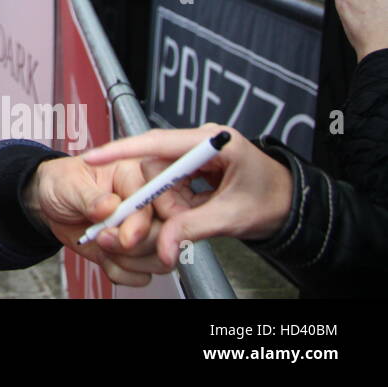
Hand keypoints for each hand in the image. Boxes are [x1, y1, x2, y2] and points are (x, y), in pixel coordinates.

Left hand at [24, 153, 177, 285]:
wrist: (50, 204)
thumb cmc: (63, 183)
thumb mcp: (69, 184)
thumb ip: (90, 197)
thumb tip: (109, 206)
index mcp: (136, 177)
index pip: (155, 202)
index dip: (143, 224)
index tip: (126, 238)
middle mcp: (146, 205)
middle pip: (164, 235)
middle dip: (131, 246)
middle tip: (102, 238)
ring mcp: (144, 231)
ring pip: (159, 260)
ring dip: (126, 261)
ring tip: (100, 244)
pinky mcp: (135, 253)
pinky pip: (141, 276)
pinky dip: (121, 272)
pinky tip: (104, 257)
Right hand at [80, 125, 292, 267]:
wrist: (294, 207)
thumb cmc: (273, 201)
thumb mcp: (231, 217)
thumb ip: (192, 228)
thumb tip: (163, 245)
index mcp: (212, 141)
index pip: (157, 142)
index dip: (122, 150)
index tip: (94, 157)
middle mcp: (200, 142)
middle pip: (155, 164)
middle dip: (154, 195)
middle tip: (161, 220)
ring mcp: (196, 155)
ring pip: (161, 178)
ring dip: (167, 204)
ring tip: (191, 219)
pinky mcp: (195, 168)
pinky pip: (171, 185)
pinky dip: (174, 205)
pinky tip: (190, 213)